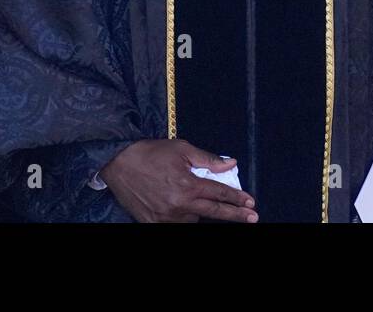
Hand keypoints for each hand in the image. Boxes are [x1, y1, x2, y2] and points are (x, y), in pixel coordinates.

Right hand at [98, 139, 256, 222]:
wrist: (119, 163)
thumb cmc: (151, 153)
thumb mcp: (183, 149)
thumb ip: (209, 159)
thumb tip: (231, 163)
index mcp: (188, 185)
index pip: (219, 193)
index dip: (237, 198)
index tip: (251, 202)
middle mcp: (179, 204)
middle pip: (213, 211)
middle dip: (235, 215)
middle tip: (252, 217)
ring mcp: (165, 216)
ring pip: (193, 218)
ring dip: (199, 210)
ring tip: (191, 197)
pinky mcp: (152, 222)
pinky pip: (175, 223)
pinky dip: (182, 216)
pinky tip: (182, 208)